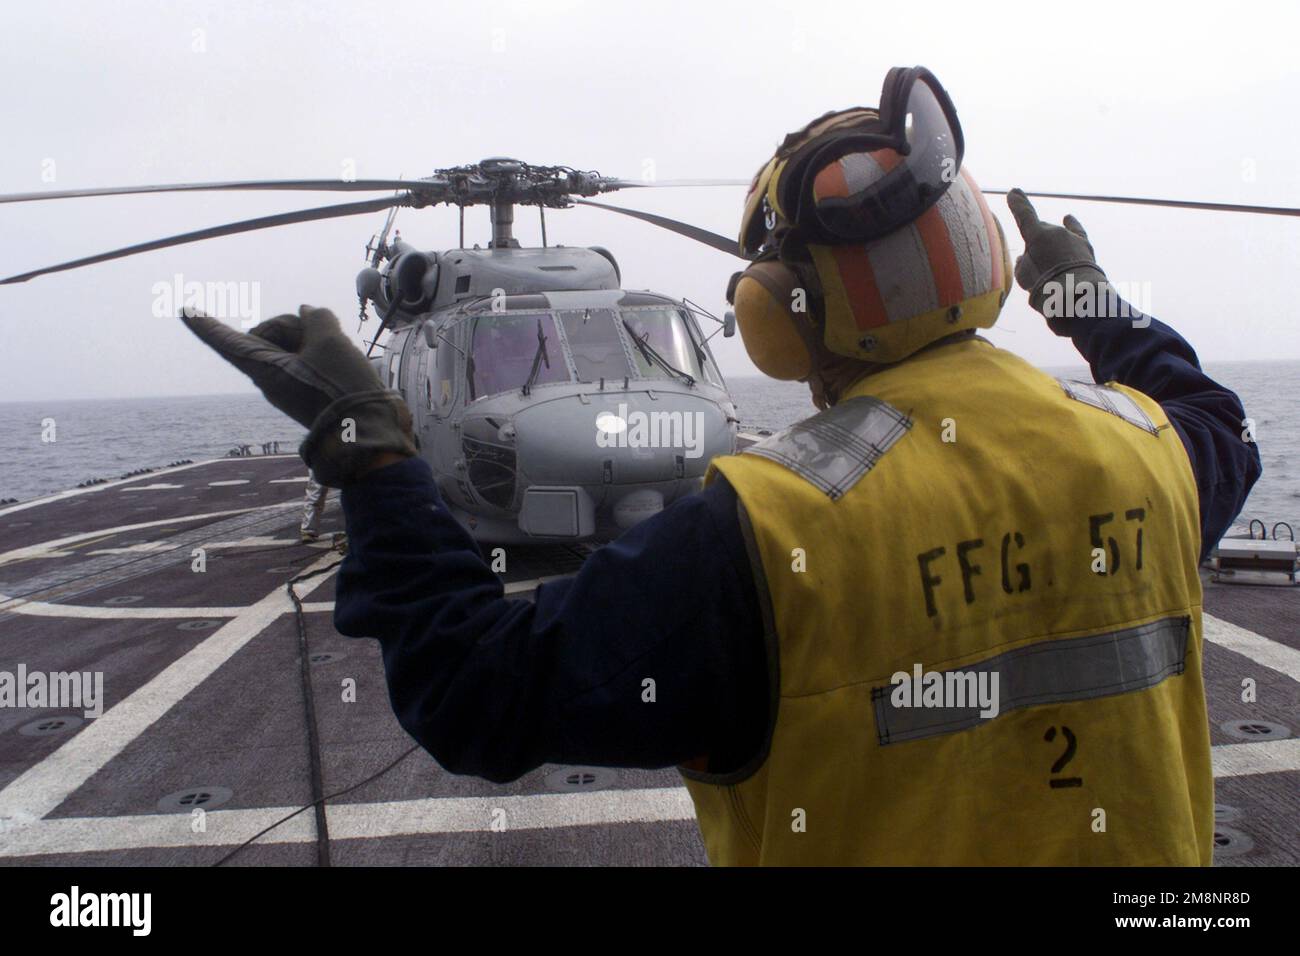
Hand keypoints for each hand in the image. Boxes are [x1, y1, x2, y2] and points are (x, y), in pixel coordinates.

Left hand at [181, 305, 415, 485]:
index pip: (227, 341)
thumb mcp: (331, 340)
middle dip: (289, 326)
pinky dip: (319, 349)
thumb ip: (316, 318)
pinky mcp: (305, 388)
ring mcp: (288, 383)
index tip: (184, 311)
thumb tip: (308, 315)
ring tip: (336, 353)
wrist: (365, 429)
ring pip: (290, 344)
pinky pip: (305, 358)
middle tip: (316, 339)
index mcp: (264, 369)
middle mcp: (269, 378)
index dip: (207, 324)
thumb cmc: (341, 387)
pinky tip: (340, 356)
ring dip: (310, 337)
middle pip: (267, 334)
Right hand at [1006, 188, 1107, 329]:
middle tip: (1033, 264)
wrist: (1079, 300)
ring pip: (1057, 235)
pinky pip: (1075, 232)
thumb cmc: (1047, 289)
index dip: (1018, 203)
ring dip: (1051, 245)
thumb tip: (1026, 255)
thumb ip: (1023, 263)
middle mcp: (1057, 232)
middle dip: (1036, 241)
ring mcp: (1073, 238)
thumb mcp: (1025, 278)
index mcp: (1039, 236)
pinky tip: (1068, 218)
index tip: (1013, 192)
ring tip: (1049, 264)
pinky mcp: (1085, 247)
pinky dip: (1071, 226)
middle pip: (1041, 230)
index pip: (1025, 215)